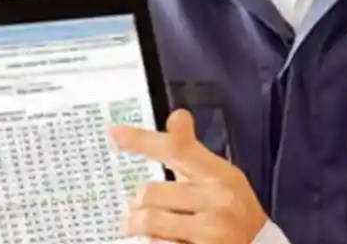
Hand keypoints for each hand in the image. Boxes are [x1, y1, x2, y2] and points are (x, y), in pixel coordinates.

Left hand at [109, 109, 267, 243]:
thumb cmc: (233, 208)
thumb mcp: (219, 175)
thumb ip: (192, 151)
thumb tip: (177, 116)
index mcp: (220, 175)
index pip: (177, 149)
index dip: (142, 140)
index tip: (114, 133)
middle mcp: (217, 202)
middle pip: (151, 191)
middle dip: (138, 201)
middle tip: (136, 206)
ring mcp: (211, 233)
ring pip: (150, 221)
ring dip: (135, 223)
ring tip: (135, 224)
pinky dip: (152, 243)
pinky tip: (159, 240)